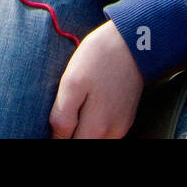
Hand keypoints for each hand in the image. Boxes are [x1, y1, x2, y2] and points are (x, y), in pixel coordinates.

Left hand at [49, 21, 143, 138]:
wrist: (133, 41)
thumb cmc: (99, 58)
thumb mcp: (72, 83)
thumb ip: (62, 116)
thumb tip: (56, 138)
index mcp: (96, 127)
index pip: (67, 145)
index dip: (56, 137)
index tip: (53, 122)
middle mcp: (112, 133)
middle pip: (82, 143)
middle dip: (68, 134)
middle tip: (61, 113)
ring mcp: (121, 127)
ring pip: (94, 139)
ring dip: (81, 131)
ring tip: (73, 110)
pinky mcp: (126, 118)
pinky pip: (105, 133)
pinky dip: (93, 126)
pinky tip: (87, 107)